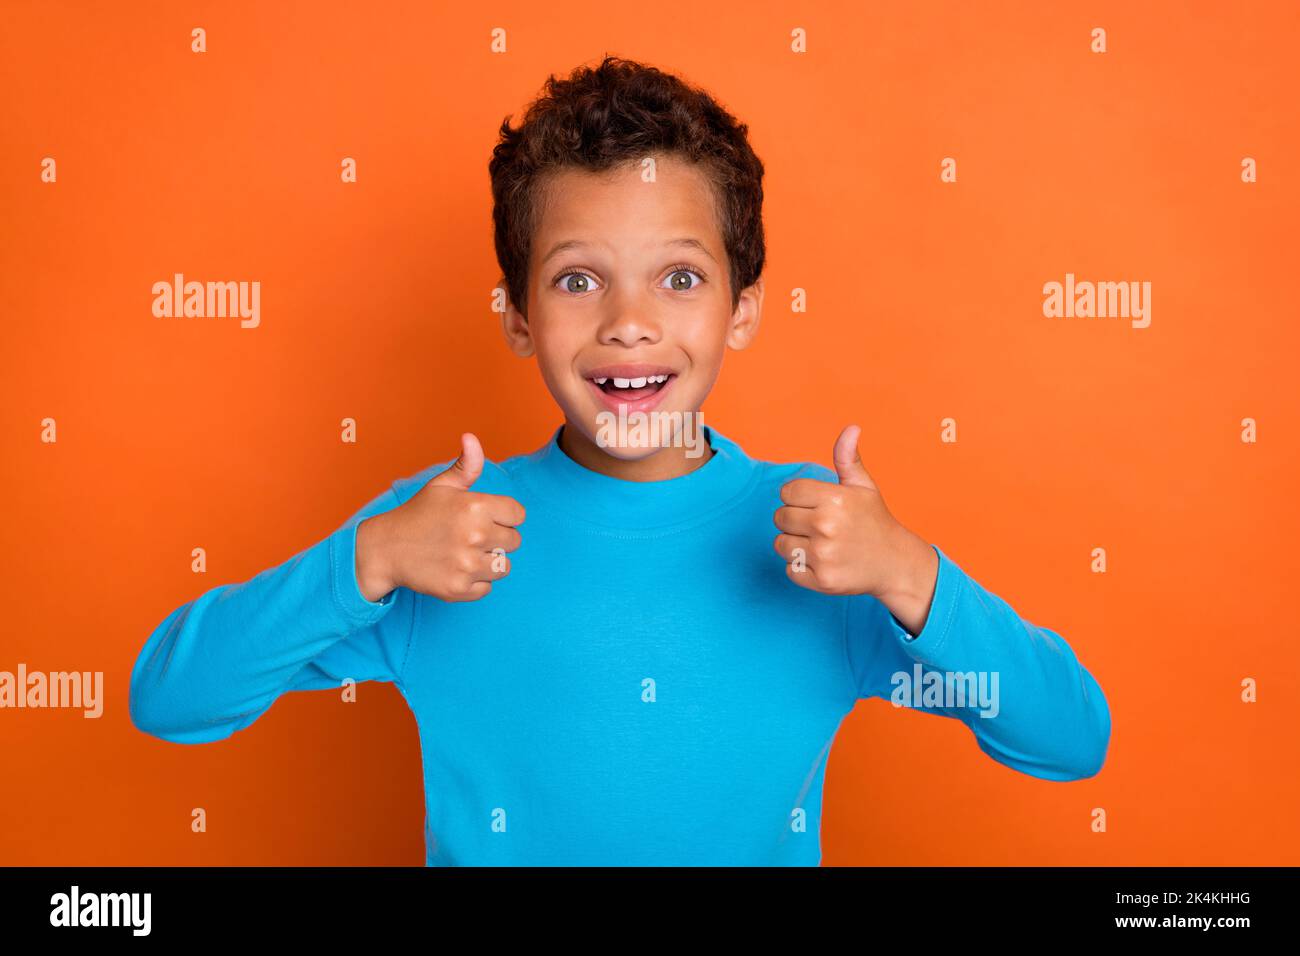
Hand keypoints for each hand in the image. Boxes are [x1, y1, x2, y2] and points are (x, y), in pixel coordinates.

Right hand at [356, 433, 524, 602]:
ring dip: (489, 562)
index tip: (486, 517)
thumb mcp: (441, 486)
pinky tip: (457, 569)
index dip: (504, 516)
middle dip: (497, 538)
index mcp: (475, 506)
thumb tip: (471, 437)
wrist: (386, 549)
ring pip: (504, 566)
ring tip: (465, 553)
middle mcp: (475, 535)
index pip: (518, 515)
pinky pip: (487, 588)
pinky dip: (475, 583)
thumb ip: (466, 465)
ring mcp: (467, 564)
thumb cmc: (418, 514)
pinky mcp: (459, 589)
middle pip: (514, 541)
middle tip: (471, 536)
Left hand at [773, 424, 930, 601]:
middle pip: (780, 517)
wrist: (895, 564)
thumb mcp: (864, 487)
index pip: (787, 492)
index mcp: (834, 499)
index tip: (814, 505)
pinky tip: (822, 562)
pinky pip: (790, 569)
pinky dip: (801, 568)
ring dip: (795, 545)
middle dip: (795, 521)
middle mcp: (827, 526)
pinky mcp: (821, 580)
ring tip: (819, 544)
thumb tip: (851, 428)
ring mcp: (823, 555)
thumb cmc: (875, 522)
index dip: (797, 498)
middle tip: (818, 527)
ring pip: (780, 544)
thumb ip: (848, 459)